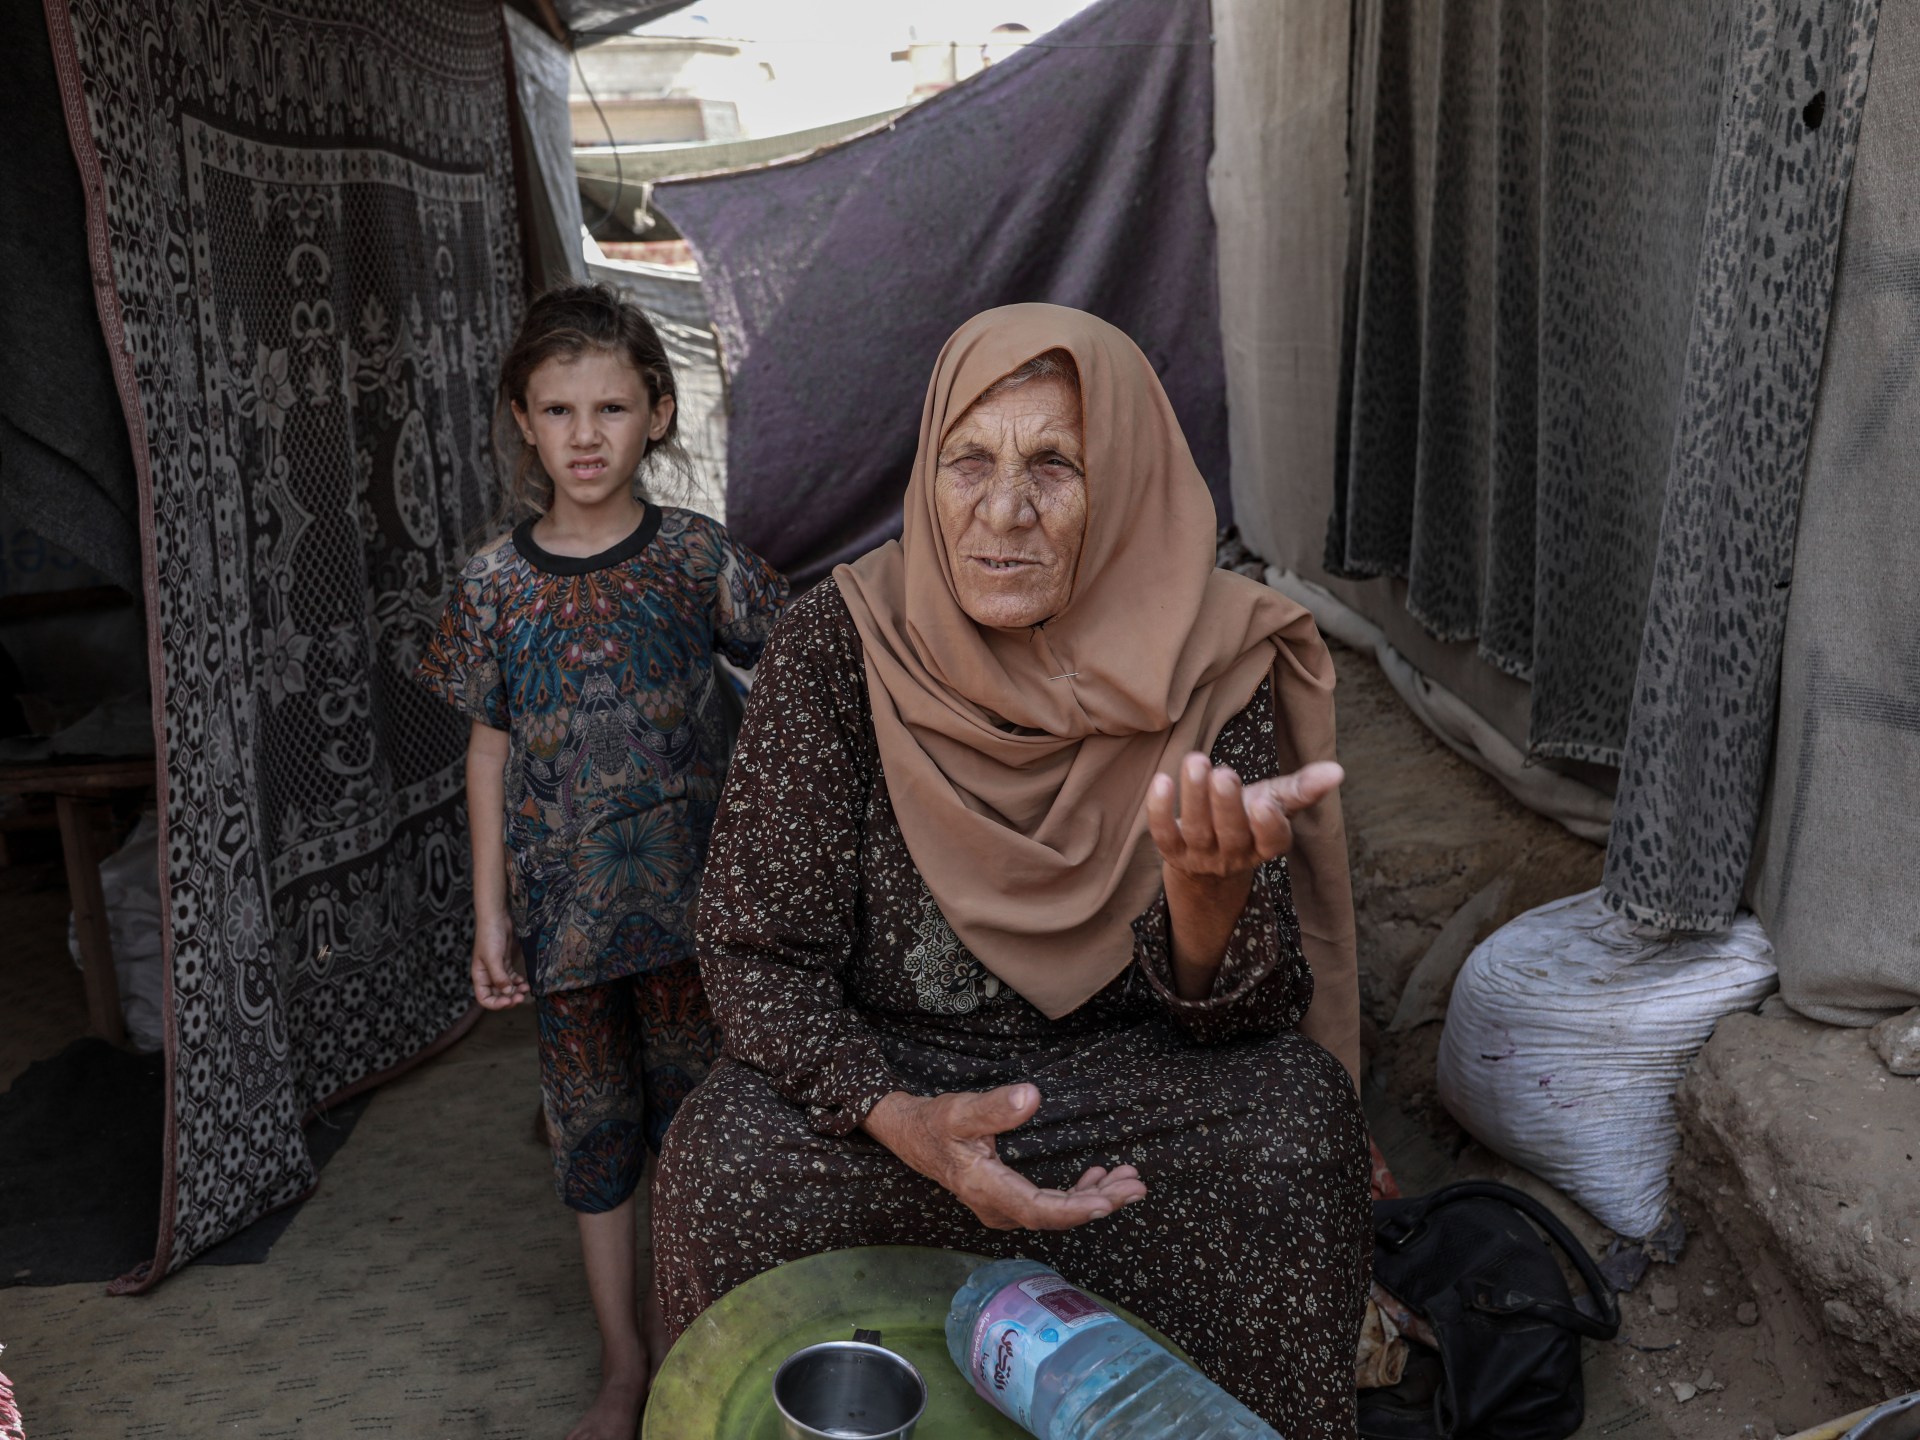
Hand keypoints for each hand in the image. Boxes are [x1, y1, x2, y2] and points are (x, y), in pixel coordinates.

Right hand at [472, 909, 529, 1008]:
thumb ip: (499, 976)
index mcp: (480, 977)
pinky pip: (512, 979)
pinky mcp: (506, 964)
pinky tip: (525, 982)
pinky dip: (519, 983)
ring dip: (516, 992)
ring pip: (507, 988)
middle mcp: (488, 976)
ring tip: (526, 989)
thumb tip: (507, 992)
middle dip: (509, 999)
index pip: (484, 999)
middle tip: (521, 997)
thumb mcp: (493, 958)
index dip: (496, 1004)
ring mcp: (498, 970)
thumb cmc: (489, 936)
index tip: (508, 1001)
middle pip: (498, 996)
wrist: (497, 918)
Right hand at [863, 1084, 1146, 1230]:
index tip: (1108, 1201)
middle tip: (1136, 1186)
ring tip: (1128, 1180)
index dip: (1075, 1208)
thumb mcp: (961, 1110)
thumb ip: (996, 1107)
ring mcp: (1003, 1207)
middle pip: (1056, 1214)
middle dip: (1099, 1201)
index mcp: (986, 1189)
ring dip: (1094, 1197)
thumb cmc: (936, 1122)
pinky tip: (1097, 1178)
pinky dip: (1077, 1193)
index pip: (1038, 1209)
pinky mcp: (1008, 1199)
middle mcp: (997, 1207)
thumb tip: (1031, 1097)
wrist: (911, 1135)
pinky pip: (1049, 1203)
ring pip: (1056, 1210)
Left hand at [1147, 755, 1344, 881]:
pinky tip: (1162, 780)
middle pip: (1231, 833)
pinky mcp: (1172, 852)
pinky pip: (1163, 834)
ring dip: (1194, 796)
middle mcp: (1235, 854)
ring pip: (1197, 829)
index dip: (1268, 825)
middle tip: (1223, 773)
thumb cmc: (1247, 820)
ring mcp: (1202, 856)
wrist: (1208, 863)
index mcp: (1266, 844)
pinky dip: (1159, 810)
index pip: (1272, 841)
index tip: (1264, 803)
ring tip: (1195, 761)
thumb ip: (1302, 788)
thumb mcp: (1275, 803)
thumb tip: (1337, 771)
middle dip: (1226, 804)